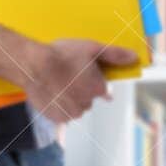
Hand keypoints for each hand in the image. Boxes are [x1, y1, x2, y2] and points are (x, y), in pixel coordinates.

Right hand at [22, 38, 137, 123]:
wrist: (31, 65)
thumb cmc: (61, 55)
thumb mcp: (91, 48)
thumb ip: (114, 54)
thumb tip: (134, 58)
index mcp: (98, 89)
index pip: (102, 89)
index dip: (91, 80)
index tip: (80, 73)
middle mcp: (87, 104)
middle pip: (87, 98)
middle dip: (79, 89)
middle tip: (65, 75)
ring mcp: (70, 113)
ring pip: (73, 106)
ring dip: (67, 98)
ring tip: (54, 82)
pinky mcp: (55, 117)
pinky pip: (59, 113)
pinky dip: (56, 105)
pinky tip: (49, 92)